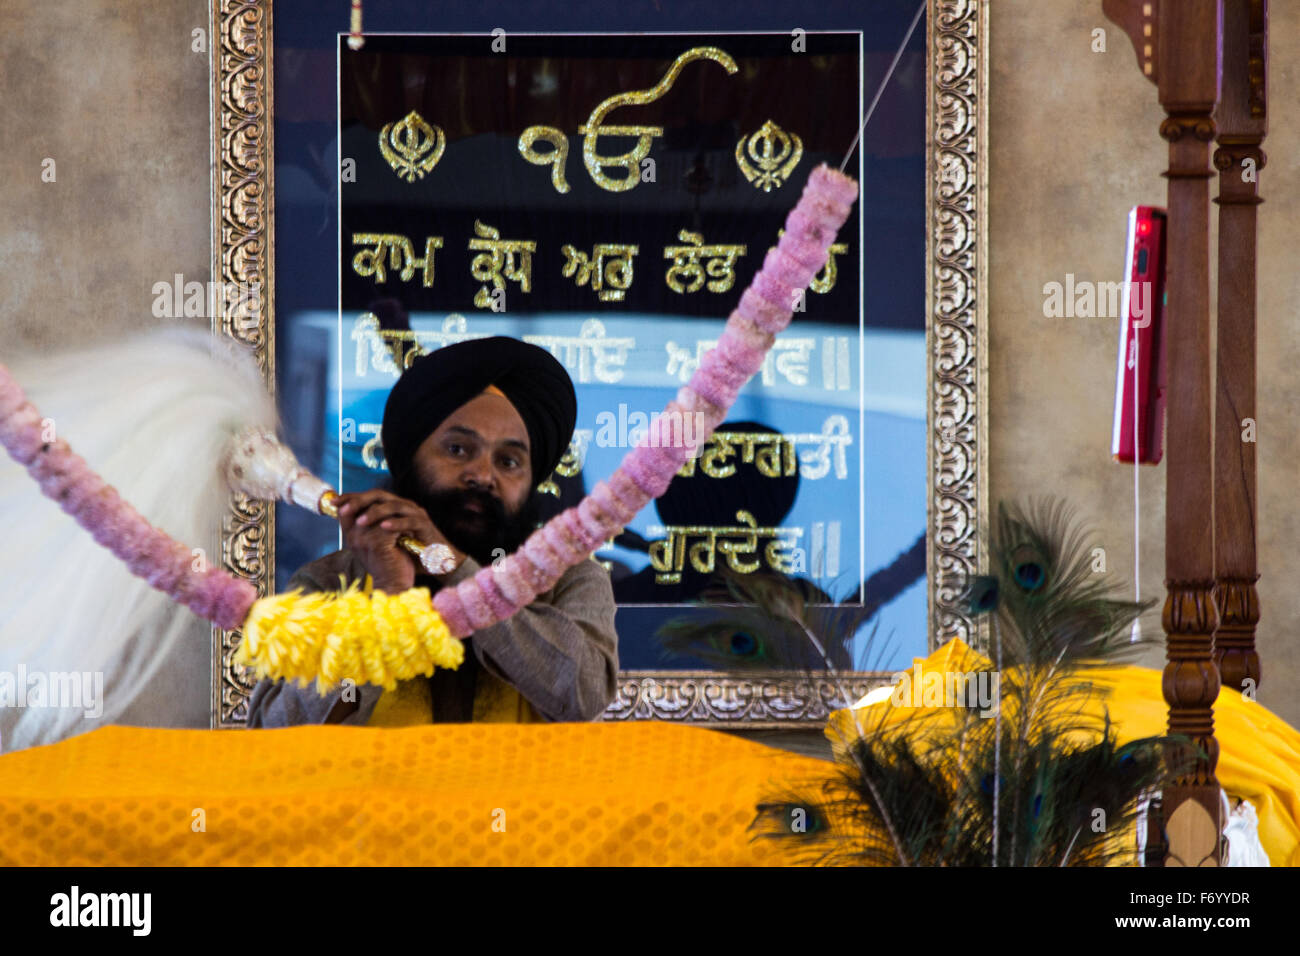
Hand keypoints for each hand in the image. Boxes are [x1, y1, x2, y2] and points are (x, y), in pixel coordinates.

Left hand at [335, 489, 463, 592]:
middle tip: (344, 509)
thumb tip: (346, 521)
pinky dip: (396, 523)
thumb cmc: (409, 552)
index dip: (352, 498)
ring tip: (361, 521)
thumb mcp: (384, 540)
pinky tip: (384, 527)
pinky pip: (409, 521)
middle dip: (360, 501)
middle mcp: (403, 506)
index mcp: (393, 508)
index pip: (370, 497)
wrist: (435, 564)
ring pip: (394, 505)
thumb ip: (369, 530)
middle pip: (380, 496)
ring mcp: (415, 513)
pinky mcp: (425, 525)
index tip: (334, 504)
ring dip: (375, 512)